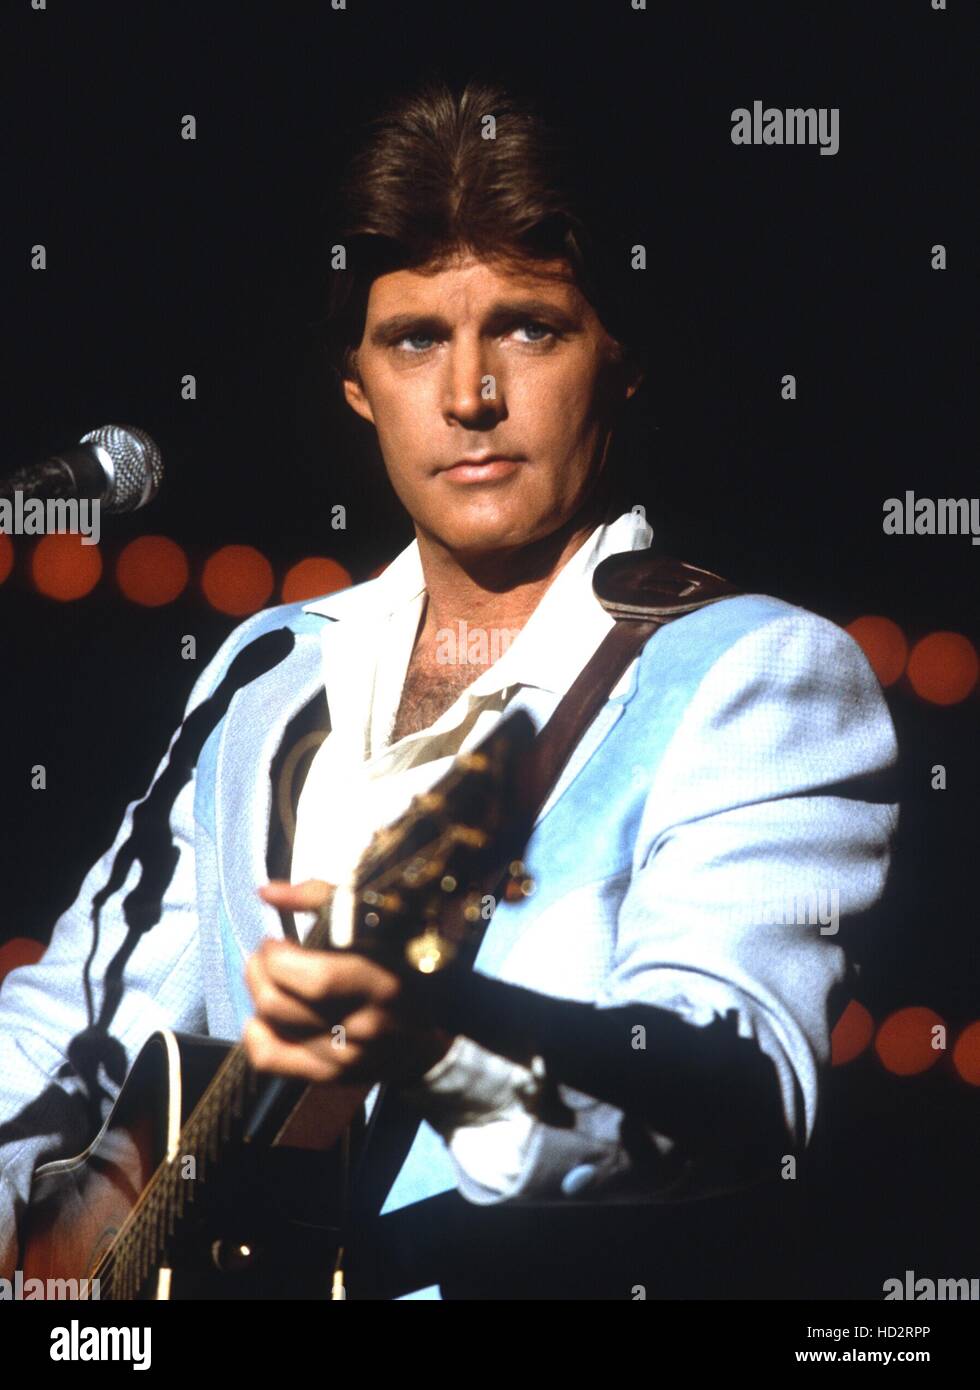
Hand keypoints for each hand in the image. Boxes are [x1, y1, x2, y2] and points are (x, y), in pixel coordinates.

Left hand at [242, 879, 455, 1085]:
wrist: (426, 1035)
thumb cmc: (397, 964)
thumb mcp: (375, 921)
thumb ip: (321, 899)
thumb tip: (266, 892)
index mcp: (383, 981)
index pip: (315, 979)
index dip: (279, 956)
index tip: (277, 939)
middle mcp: (364, 1025)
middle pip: (279, 1003)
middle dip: (260, 970)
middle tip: (267, 954)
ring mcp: (346, 1056)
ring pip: (271, 1026)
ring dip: (258, 993)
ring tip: (268, 976)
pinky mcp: (330, 1077)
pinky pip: (269, 1059)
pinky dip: (255, 1034)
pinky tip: (263, 1017)